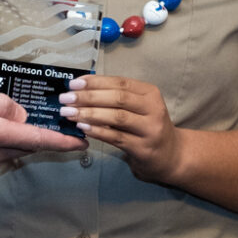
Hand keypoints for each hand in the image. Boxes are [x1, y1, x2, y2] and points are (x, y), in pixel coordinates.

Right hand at [0, 69, 83, 164]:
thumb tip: (22, 115)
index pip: (35, 139)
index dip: (62, 141)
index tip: (82, 142)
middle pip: (27, 147)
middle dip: (50, 139)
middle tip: (69, 125)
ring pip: (13, 148)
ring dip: (30, 138)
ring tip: (48, 123)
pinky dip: (13, 138)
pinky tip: (15, 125)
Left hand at [58, 75, 183, 185]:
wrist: (171, 156)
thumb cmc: (148, 127)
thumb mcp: (139, 108)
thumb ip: (117, 98)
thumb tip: (81, 90)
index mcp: (150, 93)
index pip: (120, 83)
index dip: (95, 82)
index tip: (74, 83)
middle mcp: (153, 109)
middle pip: (118, 98)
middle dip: (89, 97)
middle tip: (66, 98)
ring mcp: (150, 129)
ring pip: (117, 117)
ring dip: (90, 114)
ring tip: (69, 113)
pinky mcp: (144, 149)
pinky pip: (117, 137)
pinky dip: (98, 131)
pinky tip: (82, 128)